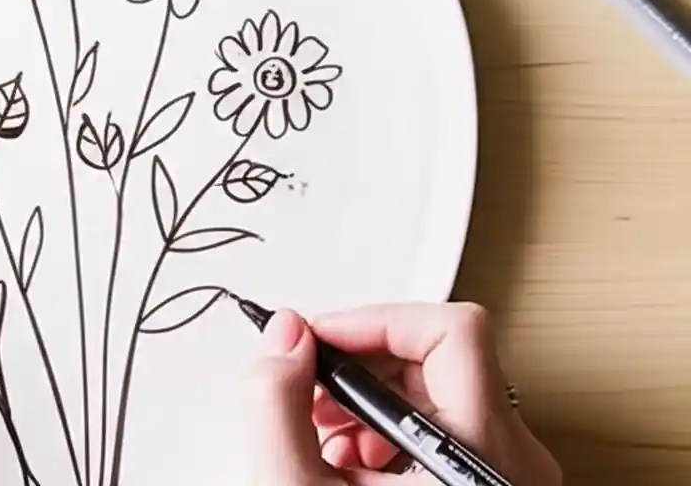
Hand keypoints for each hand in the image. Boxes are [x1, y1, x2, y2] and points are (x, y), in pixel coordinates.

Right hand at [251, 305, 561, 484]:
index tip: (318, 339)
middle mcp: (514, 464)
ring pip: (442, 395)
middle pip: (440, 358)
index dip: (372, 321)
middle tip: (309, 389)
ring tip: (322, 437)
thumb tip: (283, 339)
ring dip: (369, 402)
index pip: (449, 331)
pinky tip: (348, 466)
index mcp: (479, 457)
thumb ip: (276, 405)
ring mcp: (510, 481)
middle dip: (360, 365)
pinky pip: (446, 432)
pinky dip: (390, 434)